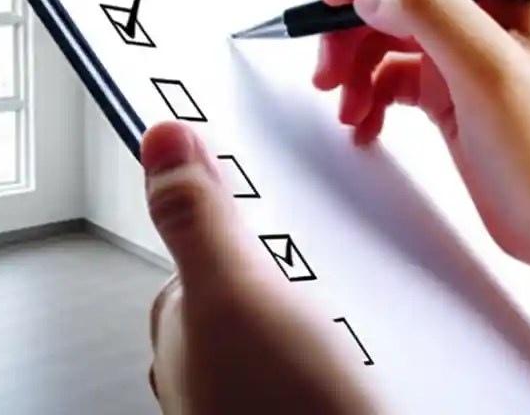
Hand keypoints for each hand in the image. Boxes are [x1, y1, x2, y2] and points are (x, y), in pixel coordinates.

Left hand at [142, 122, 377, 414]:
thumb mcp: (234, 295)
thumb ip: (196, 219)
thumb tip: (160, 140)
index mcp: (180, 325)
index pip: (201, 232)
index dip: (235, 197)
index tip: (267, 171)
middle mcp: (212, 362)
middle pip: (256, 269)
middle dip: (297, 254)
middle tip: (330, 261)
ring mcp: (260, 388)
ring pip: (298, 308)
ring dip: (333, 298)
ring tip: (355, 310)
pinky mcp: (308, 402)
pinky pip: (329, 347)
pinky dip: (353, 336)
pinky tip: (369, 346)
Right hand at [314, 0, 529, 268]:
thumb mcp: (491, 71)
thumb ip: (432, 12)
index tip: (342, 1)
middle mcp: (487, 4)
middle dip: (354, 25)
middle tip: (329, 69)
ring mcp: (465, 47)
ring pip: (384, 30)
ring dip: (354, 64)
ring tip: (346, 107)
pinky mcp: (449, 87)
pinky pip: (389, 74)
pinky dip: (368, 95)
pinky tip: (365, 124)